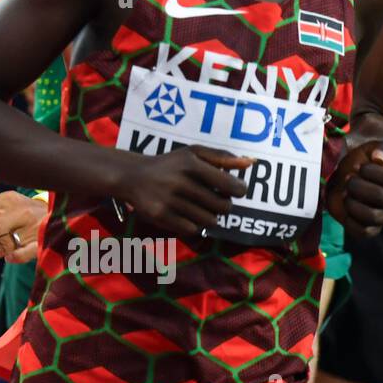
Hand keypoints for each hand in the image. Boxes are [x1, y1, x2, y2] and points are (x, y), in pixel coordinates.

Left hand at [0, 190, 46, 273]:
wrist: (60, 212)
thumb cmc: (22, 209)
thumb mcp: (1, 203)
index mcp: (7, 201)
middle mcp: (19, 214)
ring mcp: (32, 229)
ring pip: (6, 244)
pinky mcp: (43, 243)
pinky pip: (29, 252)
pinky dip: (19, 256)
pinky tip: (7, 260)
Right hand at [116, 145, 252, 238]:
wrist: (132, 176)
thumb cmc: (170, 164)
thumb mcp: (193, 153)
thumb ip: (222, 157)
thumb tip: (250, 163)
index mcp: (191, 163)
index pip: (231, 185)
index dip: (238, 190)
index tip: (233, 189)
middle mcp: (180, 182)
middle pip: (223, 207)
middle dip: (223, 205)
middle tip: (214, 200)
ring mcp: (169, 200)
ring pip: (209, 221)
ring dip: (210, 217)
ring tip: (201, 208)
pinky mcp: (160, 216)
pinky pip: (192, 229)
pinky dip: (194, 225)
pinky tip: (188, 216)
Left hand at [327, 140, 382, 237]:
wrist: (339, 179)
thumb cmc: (356, 164)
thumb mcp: (366, 151)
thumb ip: (377, 149)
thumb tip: (379, 159)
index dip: (375, 173)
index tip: (358, 167)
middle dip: (362, 187)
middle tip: (348, 179)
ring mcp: (381, 216)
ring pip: (376, 217)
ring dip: (355, 204)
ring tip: (344, 194)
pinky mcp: (367, 228)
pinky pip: (364, 233)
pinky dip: (350, 221)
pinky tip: (343, 207)